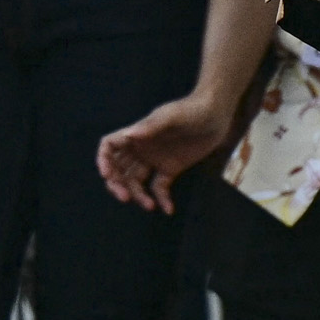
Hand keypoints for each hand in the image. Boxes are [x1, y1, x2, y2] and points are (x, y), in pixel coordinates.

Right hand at [96, 91, 237, 213]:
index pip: (109, 147)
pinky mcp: (170, 169)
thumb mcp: (171, 117)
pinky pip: (159, 188)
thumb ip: (150, 126)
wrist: (215, 115)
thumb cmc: (191, 110)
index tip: (107, 175)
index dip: (103, 161)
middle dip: (118, 184)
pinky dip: (162, 199)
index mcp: (135, 135)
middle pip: (118, 170)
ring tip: (149, 206)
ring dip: (138, 195)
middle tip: (125, 197)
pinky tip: (168, 209)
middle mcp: (140, 149)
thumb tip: (128, 135)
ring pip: (136, 182)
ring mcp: (154, 160)